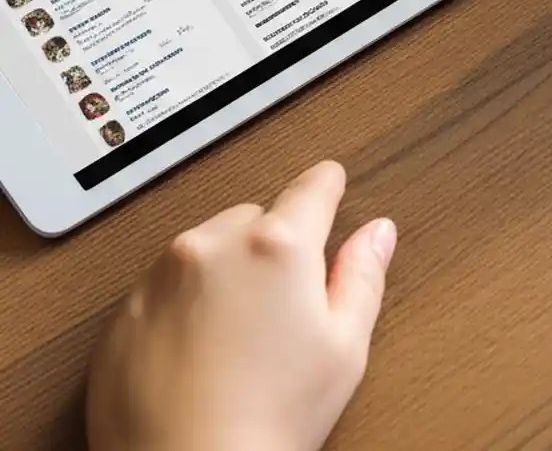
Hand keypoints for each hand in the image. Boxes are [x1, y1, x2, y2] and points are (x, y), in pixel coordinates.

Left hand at [87, 161, 396, 450]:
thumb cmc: (268, 418)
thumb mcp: (344, 346)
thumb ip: (362, 276)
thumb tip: (376, 234)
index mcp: (278, 246)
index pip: (312, 189)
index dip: (329, 186)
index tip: (331, 183)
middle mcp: (213, 245)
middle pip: (257, 218)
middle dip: (275, 247)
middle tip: (290, 305)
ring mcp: (162, 275)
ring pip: (208, 249)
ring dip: (227, 272)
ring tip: (244, 337)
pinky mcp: (125, 310)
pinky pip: (166, 285)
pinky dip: (187, 303)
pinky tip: (206, 351)